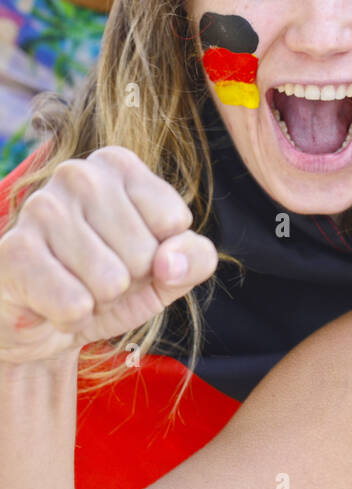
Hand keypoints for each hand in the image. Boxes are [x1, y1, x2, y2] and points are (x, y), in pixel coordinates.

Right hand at [0, 147, 217, 364]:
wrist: (42, 323)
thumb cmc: (108, 285)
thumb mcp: (168, 272)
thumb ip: (196, 258)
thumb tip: (170, 263)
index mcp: (117, 164)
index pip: (174, 220)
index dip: (160, 254)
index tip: (129, 252)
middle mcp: (78, 174)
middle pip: (144, 253)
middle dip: (128, 281)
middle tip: (97, 276)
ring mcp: (41, 208)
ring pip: (111, 281)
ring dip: (98, 301)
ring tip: (74, 286)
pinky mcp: (14, 251)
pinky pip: (75, 304)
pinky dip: (71, 319)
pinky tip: (50, 304)